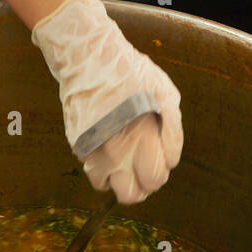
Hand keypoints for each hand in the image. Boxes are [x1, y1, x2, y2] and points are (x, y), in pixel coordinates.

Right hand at [31, 0, 183, 203]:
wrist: (88, 57)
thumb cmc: (130, 72)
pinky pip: (91, 171)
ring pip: (108, 187)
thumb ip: (173, 130)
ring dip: (118, 179)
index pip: (155, 179)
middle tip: (142, 168)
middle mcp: (118, 149)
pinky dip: (100, 167)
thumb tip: (171, 160)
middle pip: (132, 195)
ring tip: (123, 161)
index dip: (160, 170)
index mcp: (143, 136)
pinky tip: (107, 148)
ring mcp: (95, 148)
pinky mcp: (78, 145)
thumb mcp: (165, 93)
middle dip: (141, 185)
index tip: (158, 157)